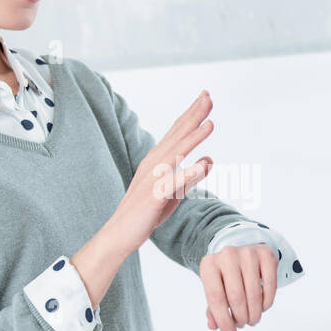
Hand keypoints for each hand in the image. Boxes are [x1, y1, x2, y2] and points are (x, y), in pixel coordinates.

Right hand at [106, 90, 215, 255]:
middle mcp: (153, 164)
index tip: (206, 96)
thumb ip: (191, 175)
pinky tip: (202, 164)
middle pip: (177, 135)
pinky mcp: (153, 197)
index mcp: (158, 160)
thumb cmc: (147, 212)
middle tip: (208, 96)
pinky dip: (187, 173)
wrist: (120, 234)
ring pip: (175, 154)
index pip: (177, 132)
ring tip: (210, 124)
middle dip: (193, 115)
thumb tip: (209, 159)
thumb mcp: (174, 192)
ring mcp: (152, 179)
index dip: (192, 114)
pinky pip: (172, 184)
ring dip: (192, 138)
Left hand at [200, 243, 277, 330]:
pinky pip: (269, 286)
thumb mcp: (215, 287)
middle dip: (241, 318)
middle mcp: (227, 255)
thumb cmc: (226, 274)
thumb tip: (214, 326)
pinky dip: (267, 302)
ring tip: (253, 319)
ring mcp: (248, 253)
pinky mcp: (266, 255)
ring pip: (254, 294)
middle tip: (243, 324)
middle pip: (236, 297)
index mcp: (209, 265)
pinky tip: (262, 307)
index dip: (223, 320)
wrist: (242, 250)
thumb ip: (213, 308)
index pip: (215, 297)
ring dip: (254, 313)